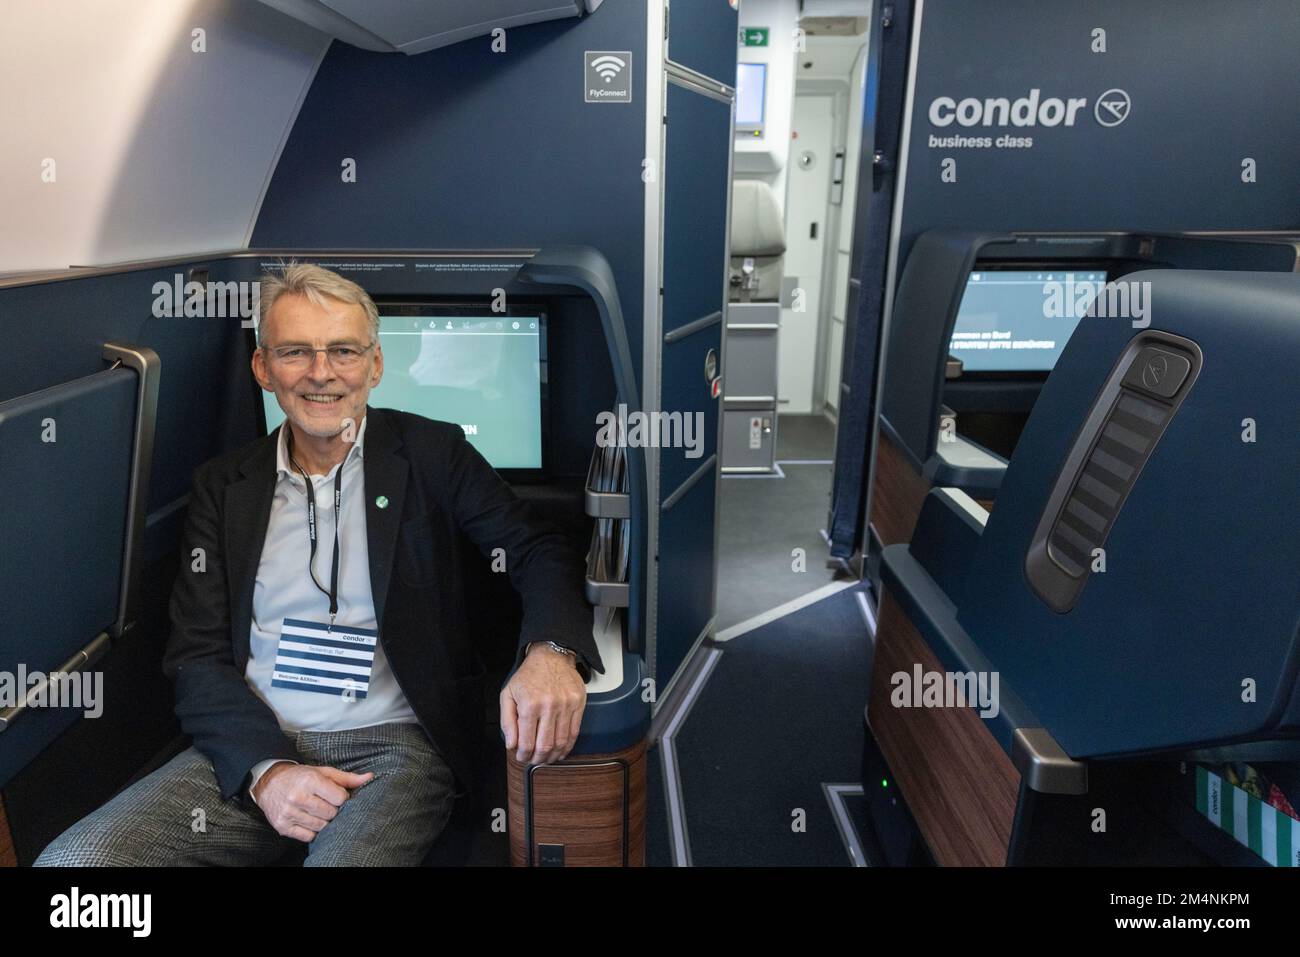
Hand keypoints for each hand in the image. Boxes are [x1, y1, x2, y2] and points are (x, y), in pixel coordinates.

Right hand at [251, 763, 373, 841]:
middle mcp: (298, 797)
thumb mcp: (322, 771)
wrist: (269, 782)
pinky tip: (308, 819)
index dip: (342, 798)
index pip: (339, 798)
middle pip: (331, 814)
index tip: (336, 796)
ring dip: (323, 821)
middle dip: (333, 810)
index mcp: (310, 780)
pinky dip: (312, 831)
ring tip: (317, 810)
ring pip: (321, 827)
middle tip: (326, 803)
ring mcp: (289, 813)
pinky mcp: (282, 826)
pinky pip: (308, 836)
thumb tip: (370, 777)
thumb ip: (346, 778)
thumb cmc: (300, 776)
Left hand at [500, 644, 586, 764]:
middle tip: (534, 760)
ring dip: (553, 755)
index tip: (522, 757)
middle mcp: (549, 706)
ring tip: (547, 758)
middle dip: (538, 758)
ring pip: (561, 742)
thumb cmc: (529, 675)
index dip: (523, 755)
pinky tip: (561, 750)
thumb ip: (507, 721)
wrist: (551, 656)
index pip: (527, 742)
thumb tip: (511, 744)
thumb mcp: (508, 695)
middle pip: (545, 745)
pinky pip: (574, 732)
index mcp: (530, 705)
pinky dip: (568, 746)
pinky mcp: (579, 704)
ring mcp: (566, 705)